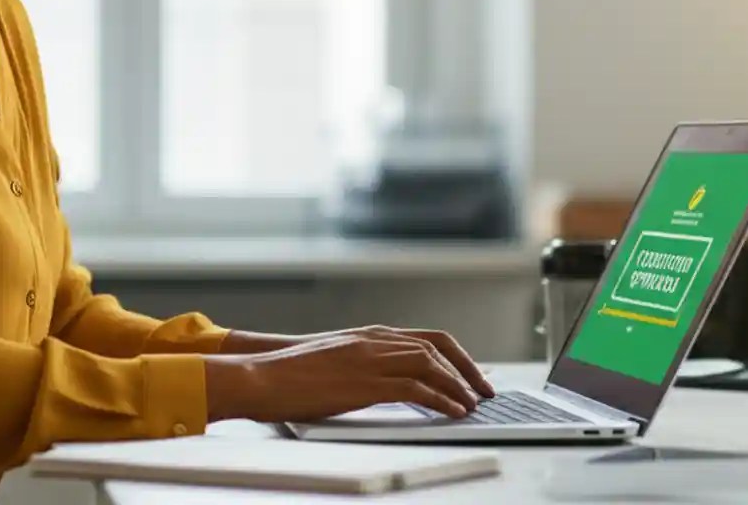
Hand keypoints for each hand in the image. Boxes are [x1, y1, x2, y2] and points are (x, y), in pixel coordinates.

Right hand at [204, 329, 492, 424]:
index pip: (427, 338)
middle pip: (437, 347)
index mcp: (369, 335)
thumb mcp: (335, 361)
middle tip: (485, 391)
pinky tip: (452, 411)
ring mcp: (370, 360)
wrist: (262, 375)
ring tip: (472, 404)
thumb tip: (392, 383)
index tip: (473, 374)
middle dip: (467, 369)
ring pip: (430, 364)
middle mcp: (374, 341)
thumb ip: (364, 365)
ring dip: (458, 384)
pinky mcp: (364, 383)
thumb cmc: (291, 375)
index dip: (456, 356)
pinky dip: (440, 399)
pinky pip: (414, 389)